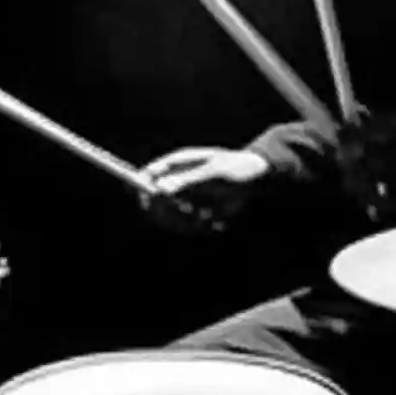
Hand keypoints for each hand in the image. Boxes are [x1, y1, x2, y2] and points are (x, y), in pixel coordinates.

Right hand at [136, 147, 270, 233]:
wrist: (255, 179)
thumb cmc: (234, 167)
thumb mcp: (213, 173)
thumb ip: (187, 181)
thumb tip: (161, 190)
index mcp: (175, 165)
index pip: (147, 176)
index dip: (140, 189)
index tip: (147, 202)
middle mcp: (174, 183)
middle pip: (152, 202)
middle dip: (167, 212)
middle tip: (187, 211)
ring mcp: (183, 199)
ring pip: (169, 220)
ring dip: (186, 223)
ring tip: (208, 215)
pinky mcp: (194, 214)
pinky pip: (187, 228)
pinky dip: (200, 228)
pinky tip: (217, 221)